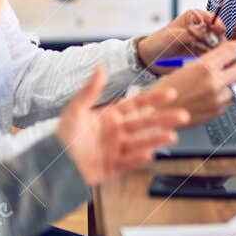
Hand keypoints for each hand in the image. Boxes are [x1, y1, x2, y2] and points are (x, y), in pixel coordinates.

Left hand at [56, 67, 188, 185]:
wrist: (53, 162)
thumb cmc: (62, 135)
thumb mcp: (75, 109)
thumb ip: (91, 90)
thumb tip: (101, 68)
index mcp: (110, 116)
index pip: (136, 105)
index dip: (153, 100)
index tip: (170, 93)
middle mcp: (116, 132)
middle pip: (145, 124)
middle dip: (164, 120)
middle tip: (183, 115)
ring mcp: (117, 150)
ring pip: (141, 143)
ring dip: (156, 139)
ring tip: (172, 136)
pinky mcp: (113, 168)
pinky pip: (129, 162)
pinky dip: (139, 159)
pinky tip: (150, 154)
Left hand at [135, 9, 227, 67]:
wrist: (150, 56)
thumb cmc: (159, 41)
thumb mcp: (173, 35)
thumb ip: (190, 33)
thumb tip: (206, 34)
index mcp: (192, 17)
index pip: (210, 17)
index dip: (216, 23)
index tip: (220, 30)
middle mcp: (198, 27)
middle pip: (216, 31)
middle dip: (219, 38)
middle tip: (220, 47)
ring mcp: (200, 40)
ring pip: (215, 43)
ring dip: (217, 49)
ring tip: (215, 56)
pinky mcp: (199, 51)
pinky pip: (209, 53)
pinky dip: (211, 57)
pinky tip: (210, 61)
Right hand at [152, 40, 235, 124]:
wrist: (159, 113)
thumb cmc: (166, 90)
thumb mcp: (183, 67)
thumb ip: (206, 62)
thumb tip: (221, 56)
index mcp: (204, 68)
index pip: (231, 51)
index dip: (232, 48)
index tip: (232, 49)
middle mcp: (214, 83)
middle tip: (229, 65)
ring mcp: (218, 99)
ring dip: (234, 81)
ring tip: (224, 80)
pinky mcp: (218, 111)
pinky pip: (232, 99)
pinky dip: (228, 94)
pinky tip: (216, 93)